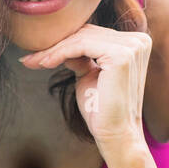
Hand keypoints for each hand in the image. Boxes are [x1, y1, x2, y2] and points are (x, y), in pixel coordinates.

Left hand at [20, 24, 151, 146]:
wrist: (115, 134)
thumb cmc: (102, 108)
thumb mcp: (89, 74)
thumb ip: (80, 54)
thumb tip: (55, 40)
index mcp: (136, 42)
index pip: (93, 34)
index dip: (64, 42)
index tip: (38, 53)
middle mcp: (138, 40)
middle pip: (87, 33)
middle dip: (56, 45)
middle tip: (30, 57)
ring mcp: (132, 46)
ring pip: (81, 38)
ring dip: (53, 50)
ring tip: (34, 61)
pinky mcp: (122, 55)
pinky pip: (81, 46)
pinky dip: (59, 53)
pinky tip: (44, 63)